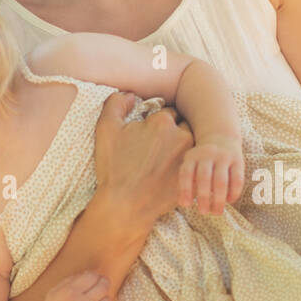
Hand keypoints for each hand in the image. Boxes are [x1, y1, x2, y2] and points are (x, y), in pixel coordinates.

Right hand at [37, 271, 114, 300]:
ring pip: (108, 299)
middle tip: (99, 285)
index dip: (94, 276)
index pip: (92, 276)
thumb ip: (72, 279)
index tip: (92, 279)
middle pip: (104, 286)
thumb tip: (91, 272)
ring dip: (103, 298)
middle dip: (103, 283)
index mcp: (70, 292)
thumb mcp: (55, 291)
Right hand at [93, 93, 194, 231]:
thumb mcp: (106, 129)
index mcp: (162, 122)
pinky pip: (194, 166)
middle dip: (174, 132)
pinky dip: (185, 167)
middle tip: (159, 146)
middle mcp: (181, 136)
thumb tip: (129, 96)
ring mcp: (189, 158)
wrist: (124, 204)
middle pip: (184, 126)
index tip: (150, 131)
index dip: (158, 121)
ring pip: (191, 146)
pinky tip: (170, 174)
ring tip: (166, 160)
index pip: (168, 112)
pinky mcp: (193, 177)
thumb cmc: (114, 167)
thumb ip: (116, 104)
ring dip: (182, 149)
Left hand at [178, 133, 244, 212]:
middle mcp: (207, 154)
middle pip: (204, 178)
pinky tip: (230, 201)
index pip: (186, 173)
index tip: (186, 205)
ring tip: (217, 212)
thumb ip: (187, 180)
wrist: (221, 136)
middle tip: (203, 212)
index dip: (185, 190)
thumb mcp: (191, 163)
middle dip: (203, 197)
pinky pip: (237, 179)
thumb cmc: (202, 160)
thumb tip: (184, 203)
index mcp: (192, 156)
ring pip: (221, 180)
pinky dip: (233, 192)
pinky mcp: (238, 160)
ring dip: (219, 199)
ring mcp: (223, 157)